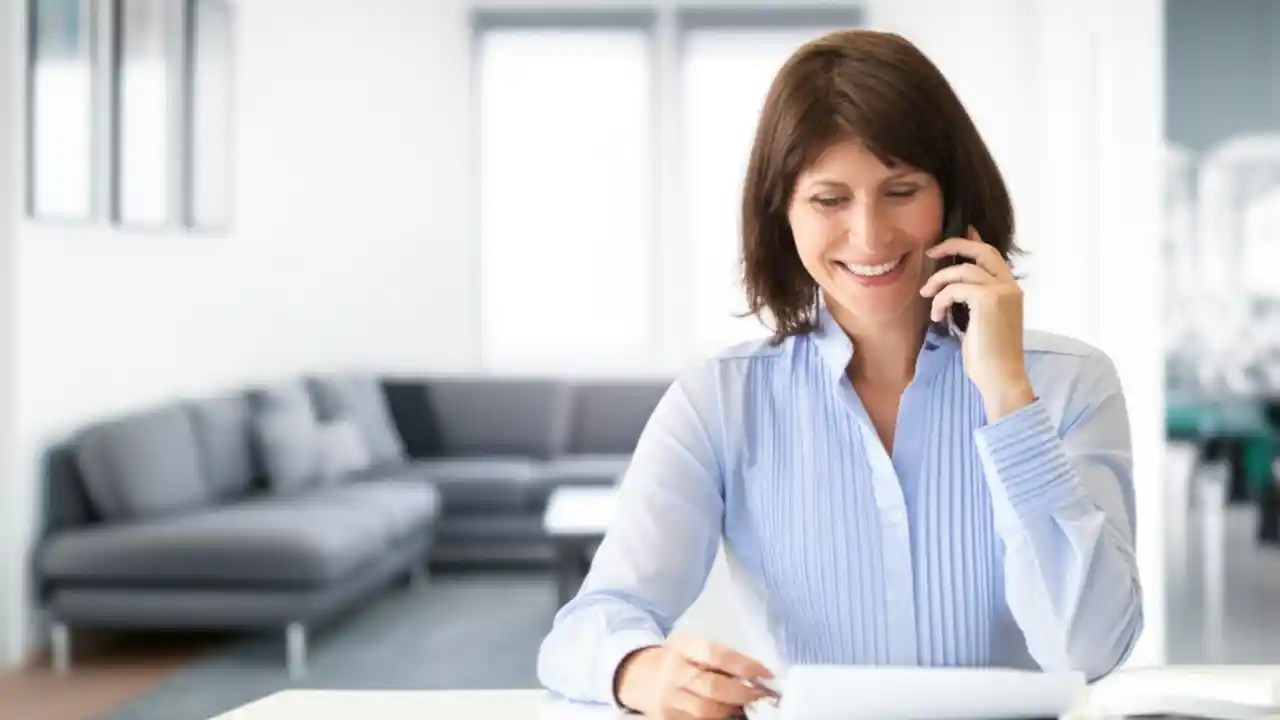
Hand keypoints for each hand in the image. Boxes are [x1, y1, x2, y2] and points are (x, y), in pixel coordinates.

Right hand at [614, 631, 774, 718]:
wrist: (639, 675)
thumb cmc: (678, 657)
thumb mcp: (692, 646)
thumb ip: (718, 656)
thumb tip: (756, 674)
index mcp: (683, 645)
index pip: (716, 655)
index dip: (744, 665)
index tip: (766, 673)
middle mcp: (673, 671)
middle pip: (712, 687)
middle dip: (742, 694)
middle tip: (761, 695)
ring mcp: (668, 698)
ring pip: (706, 711)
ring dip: (731, 710)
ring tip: (745, 706)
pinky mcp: (666, 718)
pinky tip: (727, 714)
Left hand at [919, 226, 1034, 420]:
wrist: (1001, 378)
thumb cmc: (989, 358)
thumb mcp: (982, 323)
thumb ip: (974, 302)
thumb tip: (952, 290)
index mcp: (1011, 290)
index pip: (992, 256)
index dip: (973, 242)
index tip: (955, 236)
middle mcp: (1010, 287)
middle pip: (982, 251)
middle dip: (954, 246)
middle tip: (931, 252)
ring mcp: (1001, 292)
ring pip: (962, 270)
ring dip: (939, 281)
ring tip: (926, 295)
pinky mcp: (987, 300)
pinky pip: (955, 289)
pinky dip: (940, 300)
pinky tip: (937, 317)